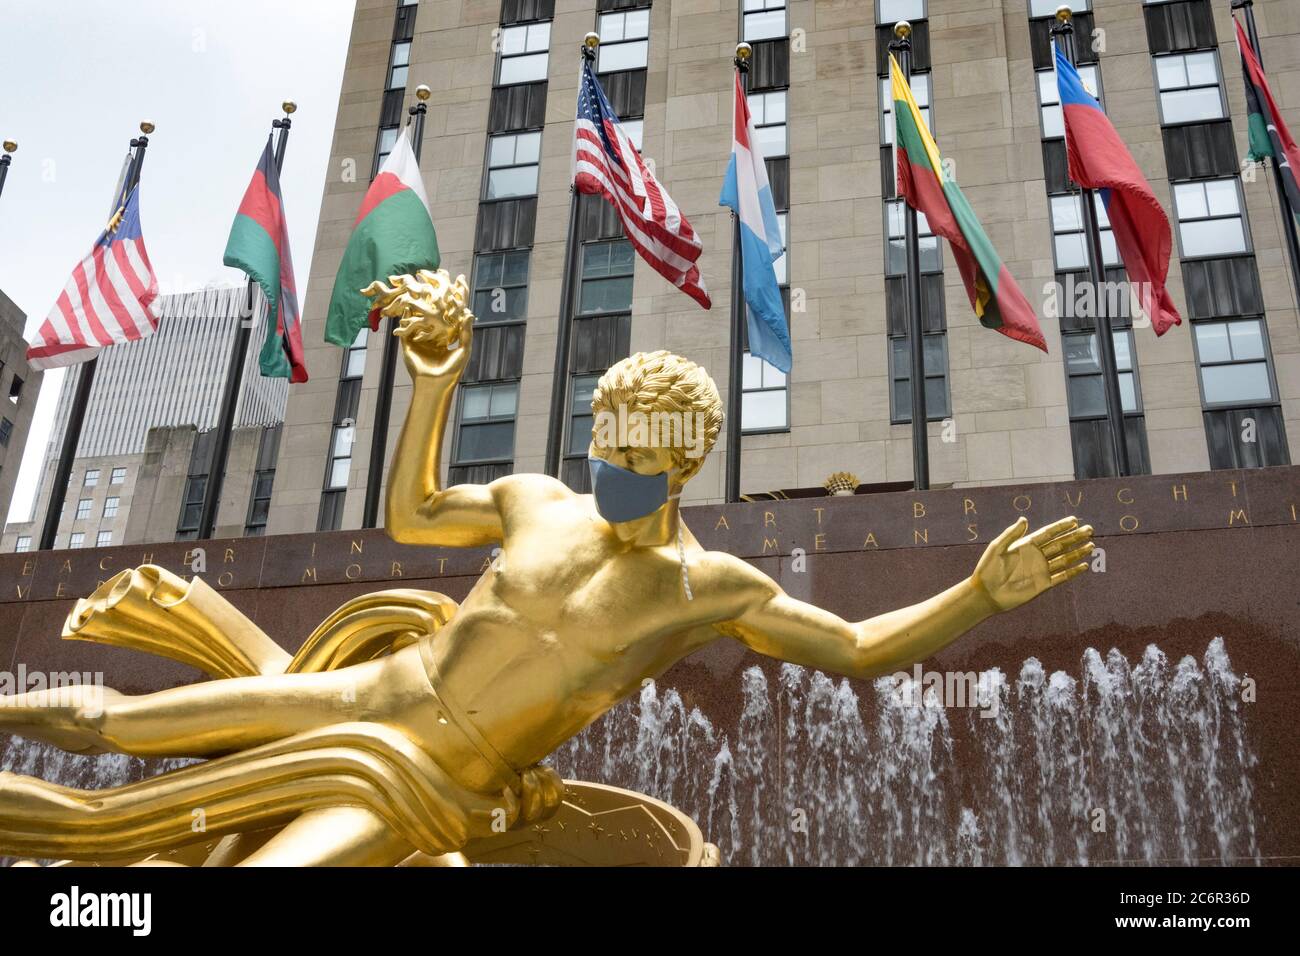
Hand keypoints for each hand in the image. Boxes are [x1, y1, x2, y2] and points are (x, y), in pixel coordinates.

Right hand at [361, 270, 472, 380]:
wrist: (435, 385)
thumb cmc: (452, 370)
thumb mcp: (463, 349)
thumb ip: (465, 331)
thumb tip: (469, 312)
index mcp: (445, 338)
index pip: (449, 317)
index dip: (451, 304)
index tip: (455, 286)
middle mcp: (431, 337)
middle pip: (432, 315)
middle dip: (433, 300)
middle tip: (434, 283)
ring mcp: (419, 339)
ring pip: (418, 319)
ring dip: (418, 306)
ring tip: (419, 289)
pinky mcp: (408, 344)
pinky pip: (405, 328)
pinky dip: (405, 317)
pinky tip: (406, 304)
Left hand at [971, 516, 1093, 612]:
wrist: (986, 593)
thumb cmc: (987, 569)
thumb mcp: (997, 548)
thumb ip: (1011, 534)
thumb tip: (1024, 519)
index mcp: (1026, 545)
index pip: (1047, 533)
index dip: (1061, 526)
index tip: (1074, 520)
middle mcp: (1036, 556)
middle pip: (1060, 544)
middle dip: (1074, 537)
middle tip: (1089, 529)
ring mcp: (1041, 570)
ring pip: (1064, 559)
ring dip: (1077, 552)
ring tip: (1091, 545)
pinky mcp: (1043, 584)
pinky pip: (1061, 577)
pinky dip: (1073, 572)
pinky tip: (1084, 566)